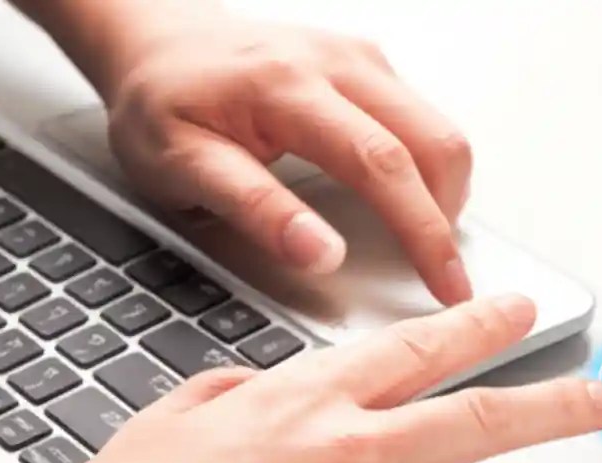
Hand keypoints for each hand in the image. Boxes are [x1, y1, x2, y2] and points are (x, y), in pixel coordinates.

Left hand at [99, 8, 474, 304]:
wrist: (155, 39)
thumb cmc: (161, 101)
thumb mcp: (180, 166)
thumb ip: (254, 210)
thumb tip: (319, 253)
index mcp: (287, 88)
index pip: (381, 164)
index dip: (422, 232)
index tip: (445, 285)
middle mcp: (335, 63)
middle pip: (432, 141)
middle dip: (447, 219)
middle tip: (445, 278)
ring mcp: (358, 59)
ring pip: (437, 128)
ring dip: (444, 193)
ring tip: (424, 243)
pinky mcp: (367, 64)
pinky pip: (421, 117)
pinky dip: (428, 167)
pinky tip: (405, 200)